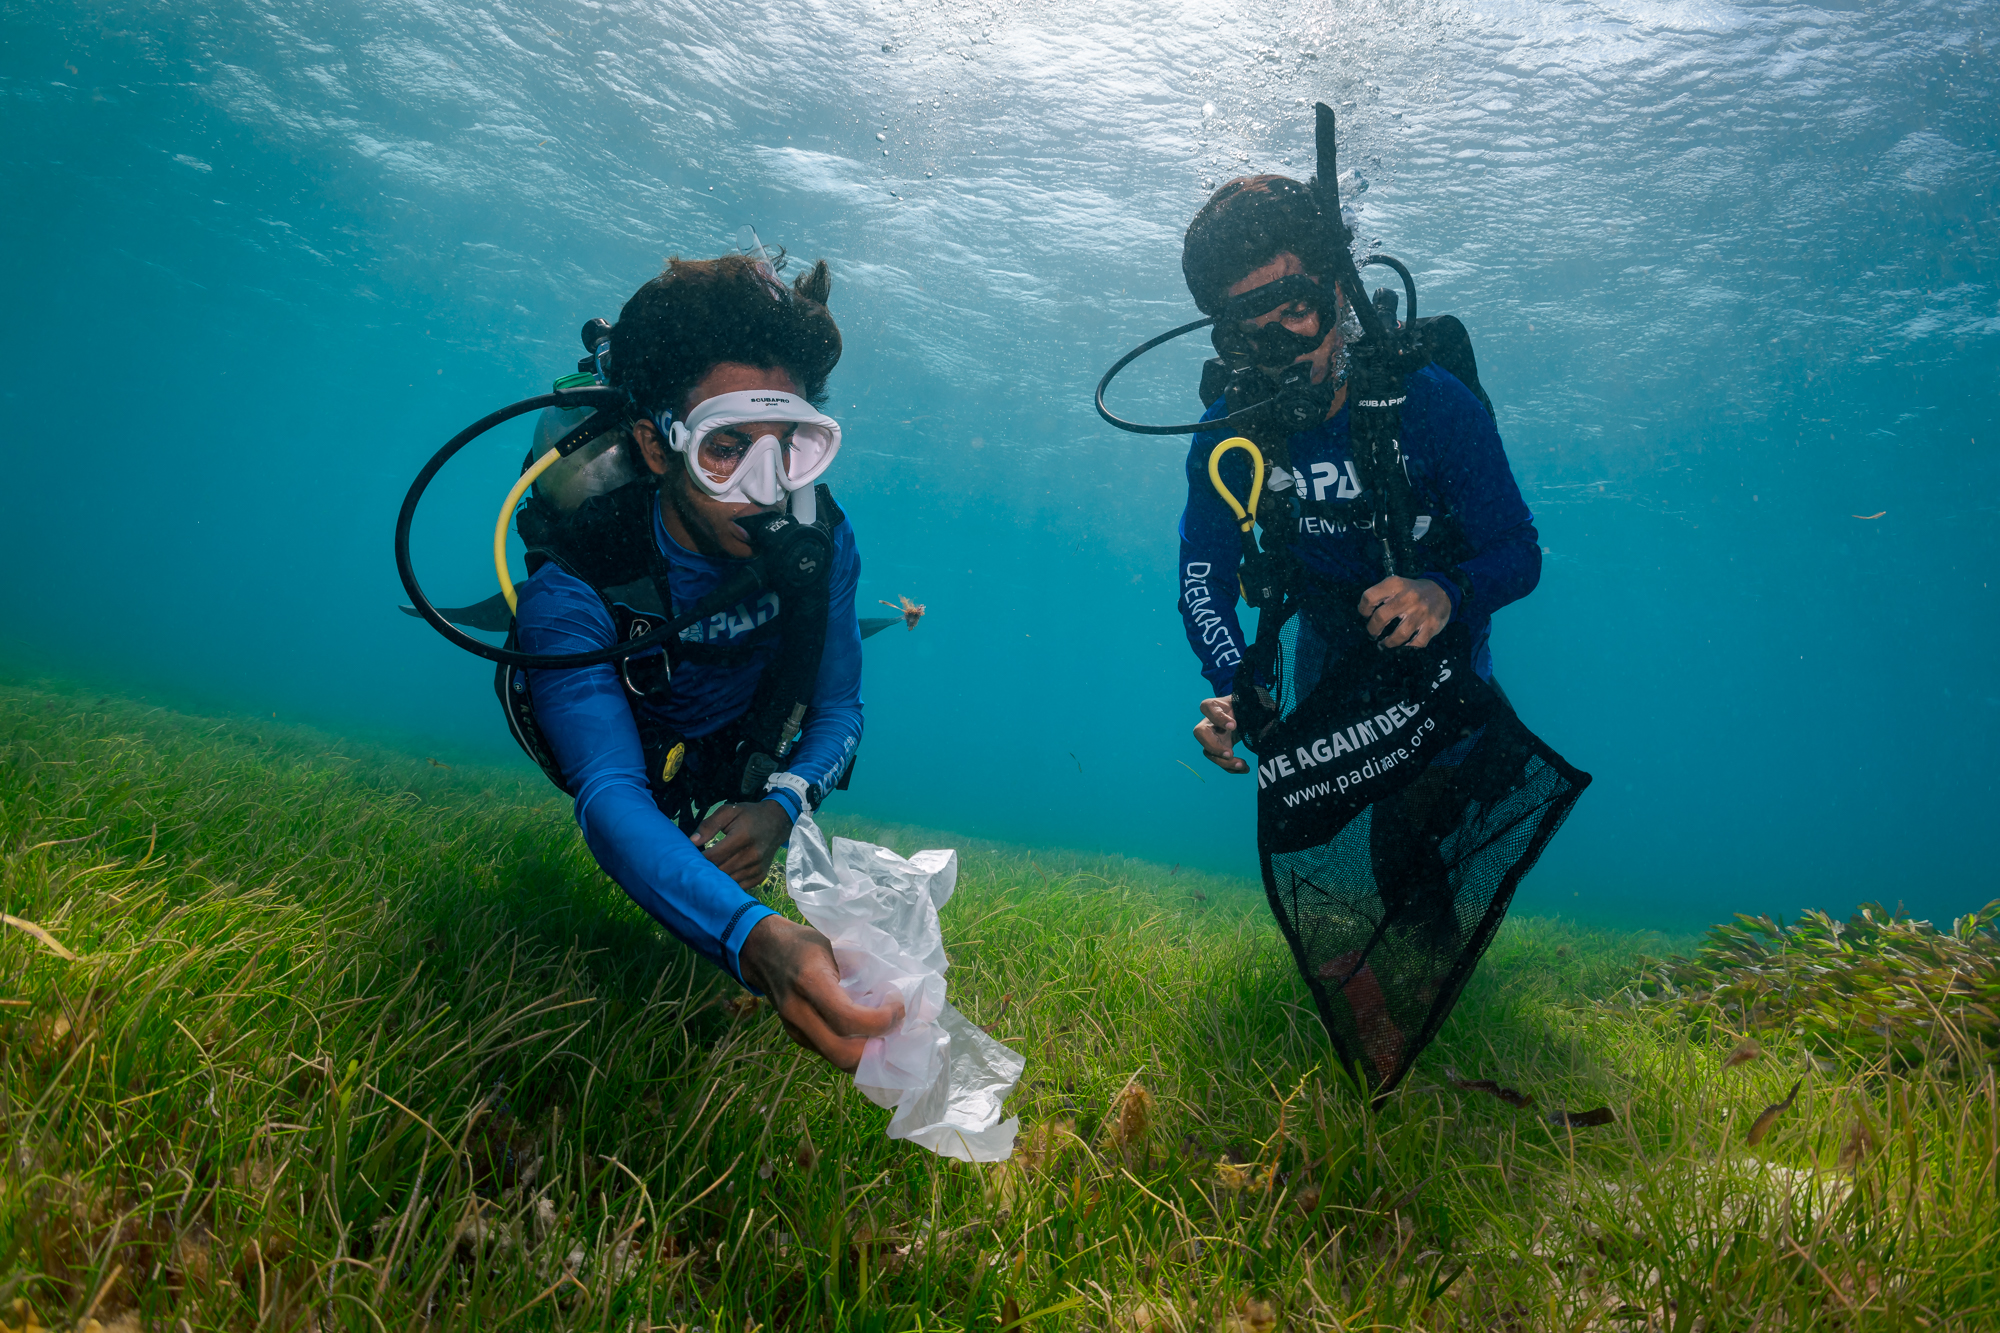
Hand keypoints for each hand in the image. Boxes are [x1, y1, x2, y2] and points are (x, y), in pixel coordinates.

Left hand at [695, 799, 794, 888]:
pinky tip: (723, 875)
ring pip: (729, 881)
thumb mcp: (728, 811)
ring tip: (709, 871)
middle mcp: (752, 855)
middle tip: (697, 866)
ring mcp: (757, 867)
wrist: (777, 822)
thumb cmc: (749, 816)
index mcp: (742, 837)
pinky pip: (740, 886)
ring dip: (717, 878)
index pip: (713, 856)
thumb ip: (709, 825)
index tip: (692, 857)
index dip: (699, 859)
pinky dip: (730, 883)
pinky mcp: (760, 876)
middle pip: (720, 871)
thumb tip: (692, 841)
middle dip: (706, 870)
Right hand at [737, 915, 905, 1072]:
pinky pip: (829, 1053)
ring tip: (888, 1037)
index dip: (881, 1021)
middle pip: (842, 1052)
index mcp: (809, 981)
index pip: (847, 1019)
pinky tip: (870, 1036)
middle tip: (898, 1030)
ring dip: (867, 1056)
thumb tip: (913, 994)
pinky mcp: (796, 1037)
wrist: (763, 950)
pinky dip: (854, 1051)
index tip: (899, 1006)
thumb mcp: (837, 944)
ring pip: (836, 1059)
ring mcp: (794, 1029)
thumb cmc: (805, 943)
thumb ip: (869, 967)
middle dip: (877, 1050)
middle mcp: (798, 1011)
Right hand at [1193, 696, 1250, 773]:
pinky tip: (1245, 768)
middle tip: (1230, 753)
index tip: (1234, 726)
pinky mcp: (1219, 749)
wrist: (1249, 714)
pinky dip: (1231, 768)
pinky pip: (1219, 761)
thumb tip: (1267, 707)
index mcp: (1216, 705)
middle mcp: (1209, 722)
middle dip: (1213, 746)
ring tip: (1241, 765)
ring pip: (1208, 752)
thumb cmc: (1248, 705)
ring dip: (1223, 762)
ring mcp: (1213, 737)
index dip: (1218, 718)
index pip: (1207, 707)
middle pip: (1199, 733)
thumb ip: (1257, 702)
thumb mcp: (1250, 701)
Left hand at [1357, 576, 1451, 649]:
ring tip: (1383, 644)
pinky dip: (1407, 648)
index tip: (1366, 615)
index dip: (1363, 609)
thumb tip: (1365, 615)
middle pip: (1381, 617)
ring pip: (1399, 635)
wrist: (1442, 592)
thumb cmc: (1412, 591)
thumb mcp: (1396, 584)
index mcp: (1396, 584)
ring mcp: (1421, 612)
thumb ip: (1380, 595)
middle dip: (1372, 629)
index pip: (1369, 597)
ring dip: (1388, 643)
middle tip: (1373, 633)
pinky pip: (1416, 644)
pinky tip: (1401, 646)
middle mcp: (1408, 597)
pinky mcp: (1432, 625)